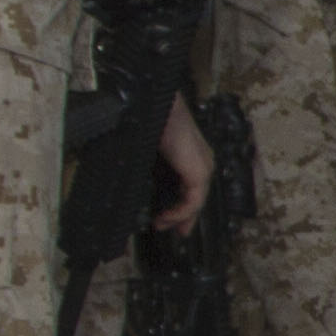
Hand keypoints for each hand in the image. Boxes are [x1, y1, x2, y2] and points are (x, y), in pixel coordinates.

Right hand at [150, 96, 215, 234]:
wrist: (157, 103)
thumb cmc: (151, 120)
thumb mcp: (148, 151)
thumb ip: (147, 168)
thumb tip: (133, 183)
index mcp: (190, 155)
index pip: (190, 187)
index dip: (180, 207)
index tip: (167, 220)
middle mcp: (201, 161)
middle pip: (196, 197)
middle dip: (184, 218)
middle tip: (173, 231)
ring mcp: (202, 166)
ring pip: (196, 201)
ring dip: (180, 217)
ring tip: (164, 226)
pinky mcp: (199, 171)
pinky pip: (194, 200)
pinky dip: (181, 212)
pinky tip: (167, 218)